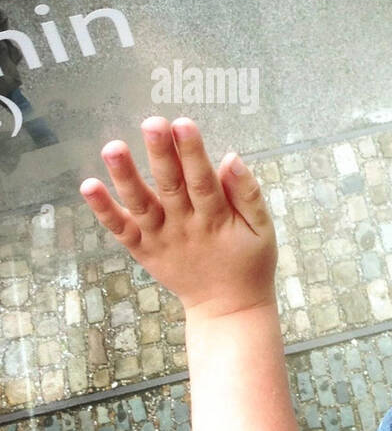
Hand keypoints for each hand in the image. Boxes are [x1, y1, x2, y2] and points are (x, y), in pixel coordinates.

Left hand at [80, 116, 277, 320]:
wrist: (227, 307)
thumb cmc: (248, 262)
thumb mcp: (263, 229)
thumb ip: (248, 194)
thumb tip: (232, 157)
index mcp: (217, 219)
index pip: (203, 181)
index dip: (193, 153)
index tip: (183, 124)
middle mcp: (185, 226)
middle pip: (171, 186)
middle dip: (161, 154)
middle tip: (152, 122)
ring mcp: (161, 238)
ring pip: (141, 205)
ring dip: (125, 176)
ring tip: (113, 147)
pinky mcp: (144, 249)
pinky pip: (121, 230)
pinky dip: (103, 210)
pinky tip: (89, 186)